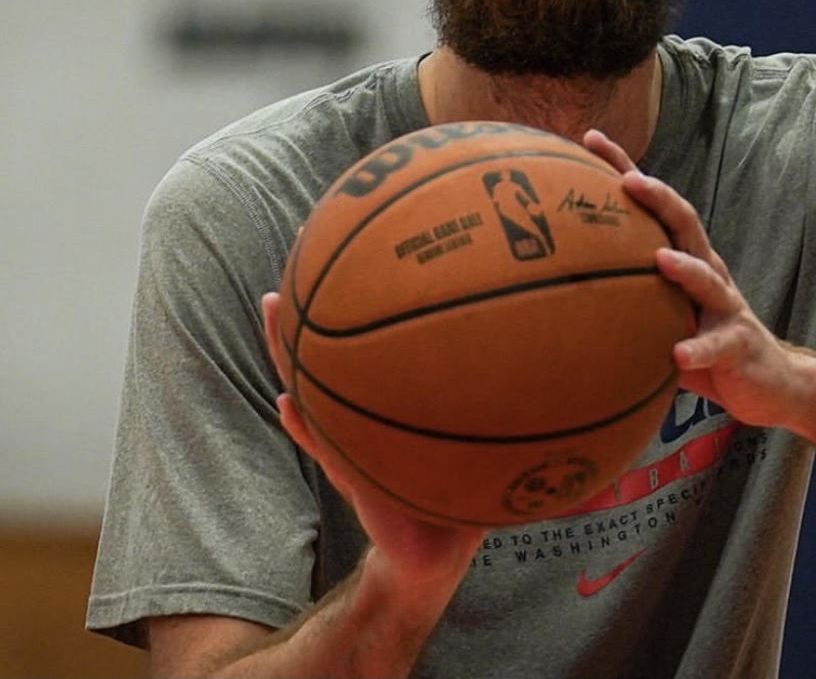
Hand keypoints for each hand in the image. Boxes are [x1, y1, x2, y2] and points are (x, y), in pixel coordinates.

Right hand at [261, 292, 484, 595]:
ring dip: (290, 355)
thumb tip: (541, 360)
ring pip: (312, 392)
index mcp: (389, 401)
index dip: (351, 312)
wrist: (439, 547)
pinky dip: (304, 426)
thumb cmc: (460, 485)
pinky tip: (288, 402)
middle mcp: (361, 418)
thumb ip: (494, 403)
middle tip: (284, 284)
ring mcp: (350, 444)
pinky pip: (324, 447)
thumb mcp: (477, 438)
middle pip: (324, 360)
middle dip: (302, 322)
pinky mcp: (353, 478)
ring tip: (274, 315)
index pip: (365, 350)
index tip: (341, 268)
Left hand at [583, 129, 815, 431]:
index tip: (590, 138)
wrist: (769, 379)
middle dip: (659, 198)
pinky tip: (678, 354)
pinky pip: (718, 343)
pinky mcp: (739, 342)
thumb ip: (625, 294)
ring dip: (684, 267)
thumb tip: (554, 285)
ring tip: (659, 260)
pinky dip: (699, 347)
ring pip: (707, 277)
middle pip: (685, 223)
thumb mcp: (663, 310)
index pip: (654, 205)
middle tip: (628, 180)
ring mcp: (726, 304)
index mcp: (685, 257)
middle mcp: (707, 270)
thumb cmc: (703, 339)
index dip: (625, 168)